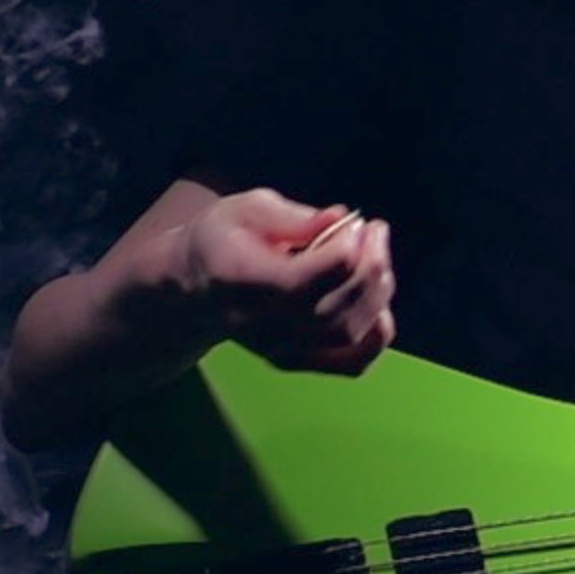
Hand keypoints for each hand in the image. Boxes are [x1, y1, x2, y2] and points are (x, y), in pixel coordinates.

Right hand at [161, 186, 396, 375]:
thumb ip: (293, 216)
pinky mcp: (296, 361)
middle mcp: (261, 324)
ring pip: (347, 335)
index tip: (356, 222)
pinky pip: (351, 364)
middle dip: (370, 267)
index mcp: (242, 281)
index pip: (304, 280)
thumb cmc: (224, 240)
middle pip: (333, 309)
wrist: (197, 288)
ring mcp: (279, 350)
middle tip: (376, 232)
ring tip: (376, 259)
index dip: (344, 248)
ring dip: (377, 294)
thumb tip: (339, 218)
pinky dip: (376, 335)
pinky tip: (378, 303)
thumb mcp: (246, 209)